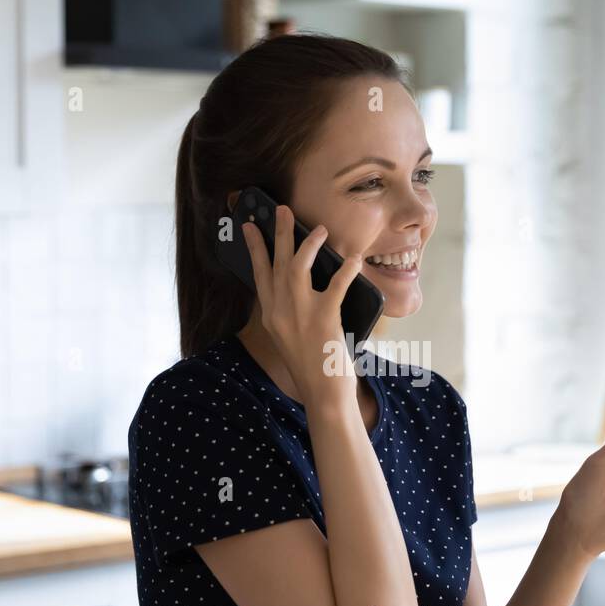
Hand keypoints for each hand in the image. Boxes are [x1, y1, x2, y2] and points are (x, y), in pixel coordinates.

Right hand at [242, 205, 364, 409]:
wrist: (323, 396)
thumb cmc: (313, 370)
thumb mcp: (292, 340)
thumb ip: (292, 314)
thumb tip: (304, 288)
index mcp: (271, 317)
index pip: (258, 275)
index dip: (254, 248)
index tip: (251, 226)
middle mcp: (280, 312)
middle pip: (275, 263)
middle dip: (278, 233)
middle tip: (281, 209)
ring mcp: (300, 314)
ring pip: (296, 267)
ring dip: (307, 244)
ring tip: (318, 229)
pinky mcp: (324, 318)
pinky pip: (337, 285)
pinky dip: (346, 269)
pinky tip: (353, 258)